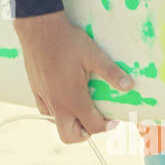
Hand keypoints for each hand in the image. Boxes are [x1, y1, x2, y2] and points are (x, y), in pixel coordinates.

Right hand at [15, 10, 132, 143]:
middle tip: (95, 120)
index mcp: (73, 99)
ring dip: (71, 122)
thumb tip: (129, 86)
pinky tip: (64, 98)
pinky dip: (56, 112)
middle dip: (85, 134)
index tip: (114, 120)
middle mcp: (57, 104)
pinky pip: (45, 111)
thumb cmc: (66, 41)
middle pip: (70, 136)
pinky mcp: (35, 90)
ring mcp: (44, 98)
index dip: (106, 126)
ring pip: (56, 124)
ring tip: (81, 108)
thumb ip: (111, 72)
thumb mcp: (93, 54)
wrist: (38, 28)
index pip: (92, 126)